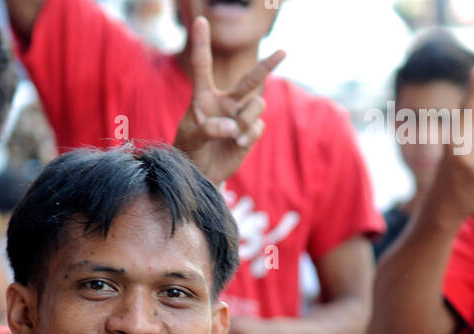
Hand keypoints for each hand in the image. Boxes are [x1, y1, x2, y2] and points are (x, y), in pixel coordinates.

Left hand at [174, 15, 283, 185]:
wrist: (200, 173)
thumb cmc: (189, 151)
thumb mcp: (192, 137)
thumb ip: (209, 128)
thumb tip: (232, 126)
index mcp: (204, 96)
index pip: (203, 65)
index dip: (202, 43)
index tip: (201, 20)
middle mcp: (226, 101)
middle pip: (250, 78)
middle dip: (268, 65)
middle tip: (283, 52)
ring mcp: (239, 116)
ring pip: (256, 105)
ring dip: (246, 119)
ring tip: (234, 135)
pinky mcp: (249, 132)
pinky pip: (257, 126)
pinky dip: (248, 135)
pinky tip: (238, 144)